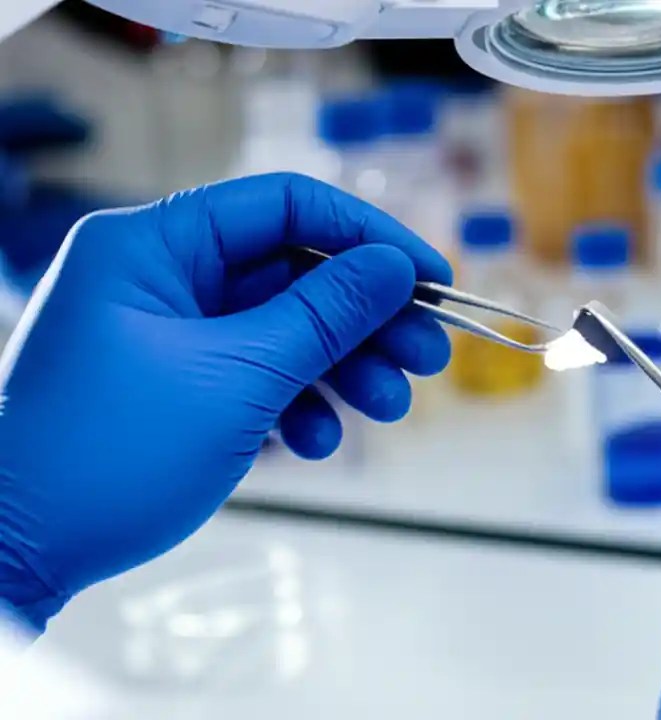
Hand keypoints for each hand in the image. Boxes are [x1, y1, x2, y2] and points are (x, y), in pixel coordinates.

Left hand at [0, 173, 451, 629]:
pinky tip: (317, 441)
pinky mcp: (175, 385)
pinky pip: (256, 374)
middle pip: (293, 272)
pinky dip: (297, 403)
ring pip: (284, 328)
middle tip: (428, 355)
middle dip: (366, 317)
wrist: (15, 553)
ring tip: (389, 407)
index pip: (283, 205)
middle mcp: (159, 276)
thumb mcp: (236, 377)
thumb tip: (397, 266)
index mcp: (152, 244)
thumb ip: (324, 315)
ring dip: (344, 366)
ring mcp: (166, 332)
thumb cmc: (107, 453)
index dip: (368, 236)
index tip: (431, 277)